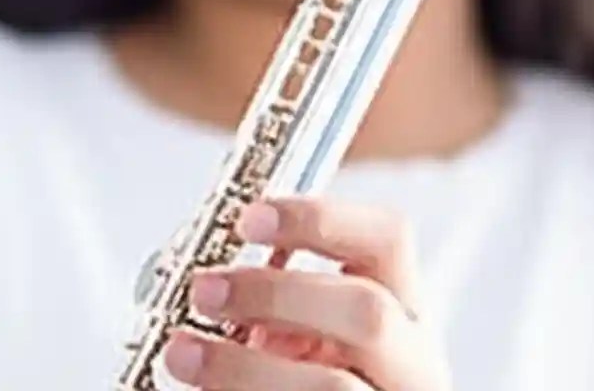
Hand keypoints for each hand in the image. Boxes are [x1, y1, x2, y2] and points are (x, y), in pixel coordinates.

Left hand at [162, 197, 452, 389]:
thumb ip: (276, 306)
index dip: (319, 219)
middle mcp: (411, 362)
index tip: (249, 218)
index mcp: (403, 312)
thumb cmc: (302, 383)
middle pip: (368, 311)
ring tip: (182, 353)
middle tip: (205, 289)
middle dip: (277, 294)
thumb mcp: (303, 339)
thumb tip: (208, 278)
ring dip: (243, 366)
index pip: (386, 239)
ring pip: (334, 388)